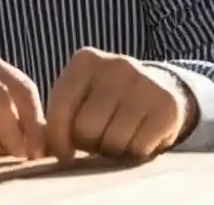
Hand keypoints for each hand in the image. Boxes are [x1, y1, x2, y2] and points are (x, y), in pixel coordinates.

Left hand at [46, 47, 197, 159]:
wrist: (159, 87)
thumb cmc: (106, 98)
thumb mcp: (80, 94)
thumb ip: (61, 114)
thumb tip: (46, 150)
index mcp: (85, 61)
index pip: (61, 105)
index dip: (58, 137)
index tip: (63, 153)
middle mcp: (116, 65)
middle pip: (86, 127)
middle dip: (87, 144)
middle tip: (95, 142)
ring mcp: (144, 83)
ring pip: (113, 140)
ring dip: (111, 151)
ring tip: (115, 140)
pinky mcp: (167, 105)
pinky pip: (139, 147)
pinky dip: (135, 153)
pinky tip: (137, 139)